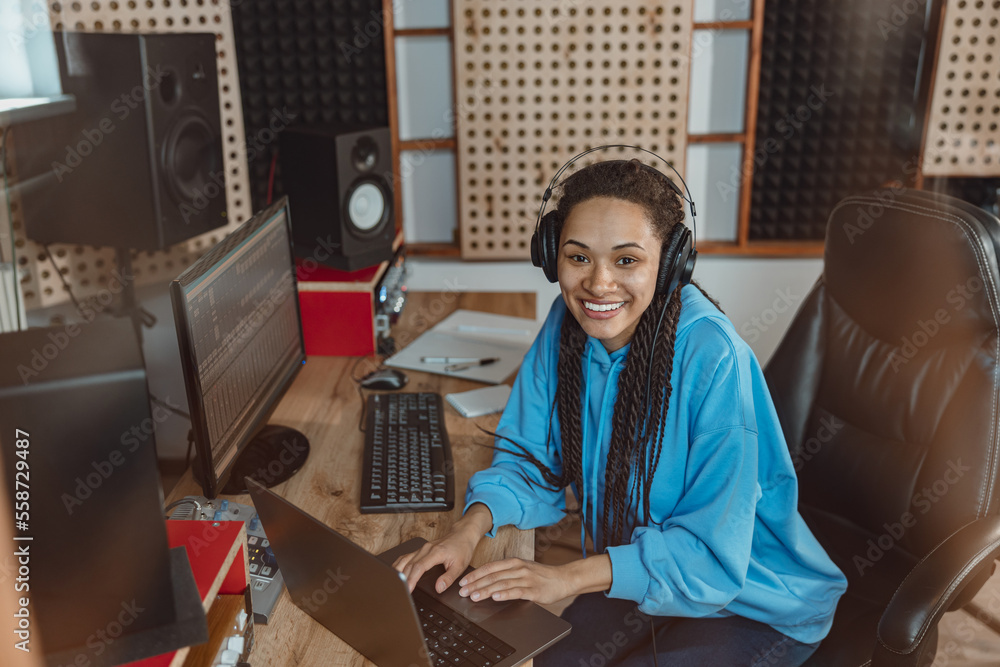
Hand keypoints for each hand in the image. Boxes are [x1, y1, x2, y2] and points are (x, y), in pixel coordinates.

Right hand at [393, 526, 479, 594]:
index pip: (419, 567)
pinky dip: (399, 565)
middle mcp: (426, 549)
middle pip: (409, 564)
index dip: (412, 579)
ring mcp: (422, 548)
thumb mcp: (460, 566)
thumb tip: (439, 589)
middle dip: (403, 579)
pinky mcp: (421, 549)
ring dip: (398, 572)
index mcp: (436, 552)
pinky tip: (395, 572)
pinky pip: (406, 557)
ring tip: (394, 585)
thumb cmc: (462, 548)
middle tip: (399, 592)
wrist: (462, 535)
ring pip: (405, 560)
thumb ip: (449, 578)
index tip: (408, 589)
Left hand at [457, 558, 575, 605]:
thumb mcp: (522, 570)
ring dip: (486, 590)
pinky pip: (516, 591)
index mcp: (514, 562)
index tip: (462, 582)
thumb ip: (507, 574)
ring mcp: (526, 578)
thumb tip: (485, 581)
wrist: (564, 579)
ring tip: (474, 596)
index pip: (489, 567)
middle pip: (492, 576)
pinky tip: (495, 597)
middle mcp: (518, 568)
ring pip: (501, 583)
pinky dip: (504, 594)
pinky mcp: (534, 590)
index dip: (474, 575)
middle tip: (462, 592)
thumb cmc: (541, 576)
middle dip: (475, 584)